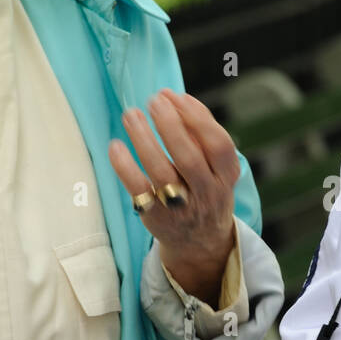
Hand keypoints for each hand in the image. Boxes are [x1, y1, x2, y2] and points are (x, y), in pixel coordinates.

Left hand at [108, 88, 241, 302]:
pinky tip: (115, 145)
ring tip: (131, 114)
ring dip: (144, 139)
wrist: (199, 243)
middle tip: (154, 101)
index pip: (219, 145)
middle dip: (170, 125)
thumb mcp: (217, 168)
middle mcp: (206, 193)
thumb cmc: (204, 190)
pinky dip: (124, 167)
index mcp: (225, 176)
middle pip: (188, 157)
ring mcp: (180, 207)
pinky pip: (138, 190)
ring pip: (160, 171)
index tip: (176, 96)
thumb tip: (173, 98)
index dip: (198, 118)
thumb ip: (201, 136)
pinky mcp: (155, 216)